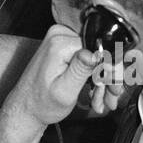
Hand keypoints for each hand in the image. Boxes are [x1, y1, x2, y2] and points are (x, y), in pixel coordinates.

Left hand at [0, 26, 103, 142]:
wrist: (26, 109)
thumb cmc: (42, 104)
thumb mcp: (64, 91)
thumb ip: (80, 70)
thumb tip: (95, 52)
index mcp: (59, 43)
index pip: (100, 48)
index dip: (111, 70)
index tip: (115, 90)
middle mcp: (60, 34)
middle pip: (100, 52)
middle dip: (109, 79)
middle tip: (111, 101)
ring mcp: (61, 38)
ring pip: (97, 57)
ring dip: (103, 81)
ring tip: (101, 102)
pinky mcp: (64, 46)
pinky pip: (89, 58)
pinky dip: (94, 77)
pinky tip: (95, 95)